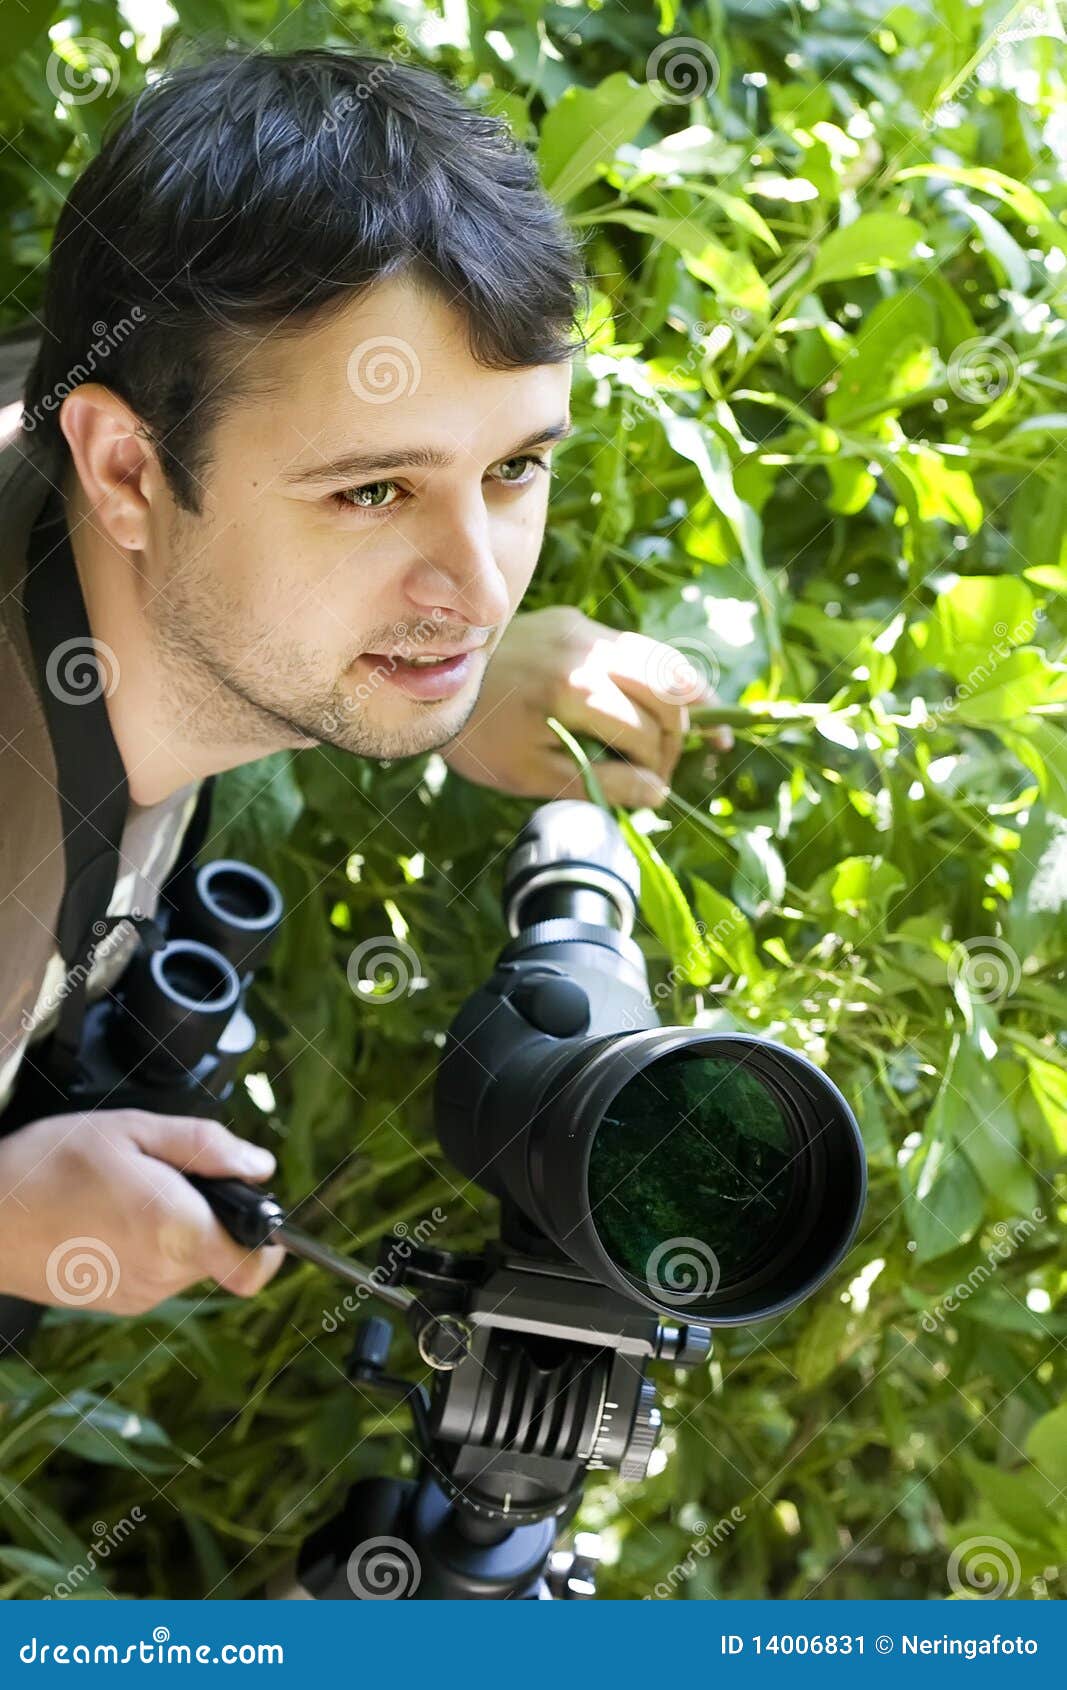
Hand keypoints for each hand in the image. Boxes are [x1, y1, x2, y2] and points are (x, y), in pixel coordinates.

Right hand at [0, 1108, 285, 1314]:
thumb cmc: (49, 1166)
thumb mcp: (133, 1130)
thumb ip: (206, 1146)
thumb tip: (260, 1166)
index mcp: (177, 1231)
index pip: (257, 1267)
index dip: (271, 1242)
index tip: (258, 1210)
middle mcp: (161, 1275)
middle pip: (222, 1254)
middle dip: (211, 1216)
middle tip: (169, 1178)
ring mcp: (136, 1295)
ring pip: (188, 1264)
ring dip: (178, 1231)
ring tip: (132, 1194)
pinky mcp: (114, 1303)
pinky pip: (155, 1274)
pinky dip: (148, 1247)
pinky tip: (111, 1219)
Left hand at [443, 606, 732, 805]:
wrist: (433, 684)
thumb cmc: (480, 739)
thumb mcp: (534, 776)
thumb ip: (600, 784)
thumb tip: (658, 795)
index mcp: (576, 693)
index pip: (646, 734)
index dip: (657, 768)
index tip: (652, 791)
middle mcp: (587, 651)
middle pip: (667, 693)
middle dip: (678, 735)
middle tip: (669, 767)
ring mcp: (581, 630)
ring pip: (659, 660)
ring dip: (684, 699)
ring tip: (704, 730)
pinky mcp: (573, 621)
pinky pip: (631, 646)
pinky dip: (657, 673)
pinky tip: (671, 697)